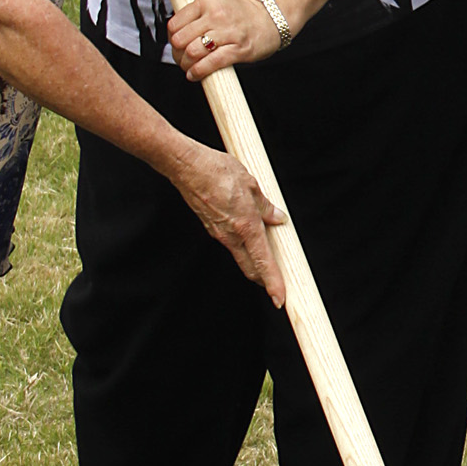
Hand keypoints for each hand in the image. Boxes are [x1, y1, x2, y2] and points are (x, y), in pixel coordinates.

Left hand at [168, 0, 283, 79]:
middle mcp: (216, 15)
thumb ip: (195, 15)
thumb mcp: (215, 3)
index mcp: (207, 1)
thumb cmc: (242, 13)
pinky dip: (198, 71)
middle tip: (180, 58)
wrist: (271, 16)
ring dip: (186, 64)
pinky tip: (195, 74)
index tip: (175, 44)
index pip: (175, 24)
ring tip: (188, 67)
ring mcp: (228, 32)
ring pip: (193, 52)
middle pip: (181, 40)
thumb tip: (175, 35)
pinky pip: (211, 63)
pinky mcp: (238, 49)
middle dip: (177, 54)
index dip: (171, 38)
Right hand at [170, 138, 286, 303]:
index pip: (263, 263)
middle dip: (263, 278)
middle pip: (251, 267)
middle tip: (277, 285)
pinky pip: (231, 241)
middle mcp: (232, 235)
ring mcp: (219, 233)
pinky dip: (243, 244)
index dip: (273, 283)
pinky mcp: (211, 226)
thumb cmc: (218, 171)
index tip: (280, 299)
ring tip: (268, 257)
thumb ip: (266, 206)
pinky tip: (249, 233)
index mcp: (246, 226)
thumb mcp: (252, 185)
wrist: (187, 166)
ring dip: (254, 261)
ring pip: (241, 255)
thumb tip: (278, 219)